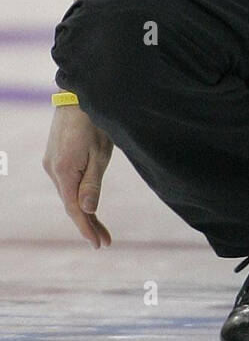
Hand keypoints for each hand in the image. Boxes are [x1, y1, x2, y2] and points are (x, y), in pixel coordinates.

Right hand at [43, 106, 113, 248]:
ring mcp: (51, 163)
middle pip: (71, 204)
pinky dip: (77, 195)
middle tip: (104, 241)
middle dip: (87, 223)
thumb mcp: (100, 154)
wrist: (78, 96)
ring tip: (99, 227)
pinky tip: (86, 202)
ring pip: (68, 194)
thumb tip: (88, 211)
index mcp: (64, 172)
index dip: (87, 228)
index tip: (99, 244)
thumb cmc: (94, 123)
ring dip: (83, 210)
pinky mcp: (55, 157)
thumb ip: (92, 183)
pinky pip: (66, 183)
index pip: (75, 209)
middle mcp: (52, 170)